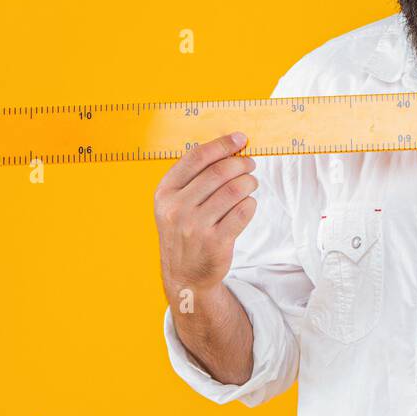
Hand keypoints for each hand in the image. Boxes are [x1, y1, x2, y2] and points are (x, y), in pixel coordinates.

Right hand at [155, 132, 257, 299]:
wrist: (185, 276)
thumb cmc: (185, 231)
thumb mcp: (175, 203)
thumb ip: (195, 177)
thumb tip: (229, 147)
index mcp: (165, 192)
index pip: (196, 157)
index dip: (222, 144)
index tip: (241, 139)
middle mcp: (177, 208)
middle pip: (220, 172)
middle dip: (241, 164)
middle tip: (250, 165)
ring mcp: (195, 226)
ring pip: (235, 190)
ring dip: (249, 183)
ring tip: (250, 184)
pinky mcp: (215, 242)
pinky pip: (244, 210)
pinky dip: (251, 203)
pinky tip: (247, 205)